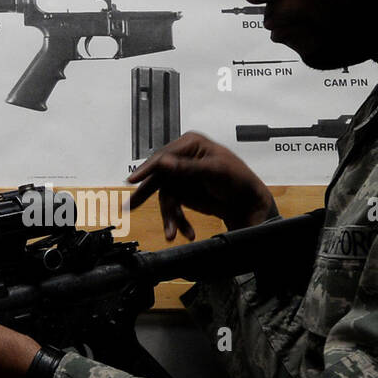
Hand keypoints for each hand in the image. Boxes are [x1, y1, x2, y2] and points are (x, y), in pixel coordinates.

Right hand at [127, 131, 277, 239]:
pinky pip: (173, 208)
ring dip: (170, 217)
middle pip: (158, 177)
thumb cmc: (239, 179)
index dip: (147, 169)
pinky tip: (185, 231)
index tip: (133, 180)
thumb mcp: (214, 170)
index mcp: (191, 144)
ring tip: (172, 233)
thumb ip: (187, 167)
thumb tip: (164, 162)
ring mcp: (181, 176)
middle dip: (147, 196)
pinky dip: (178, 220)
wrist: (248, 203)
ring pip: (165, 197)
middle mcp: (183, 158)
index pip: (163, 156)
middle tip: (129, 207)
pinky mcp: (183, 192)